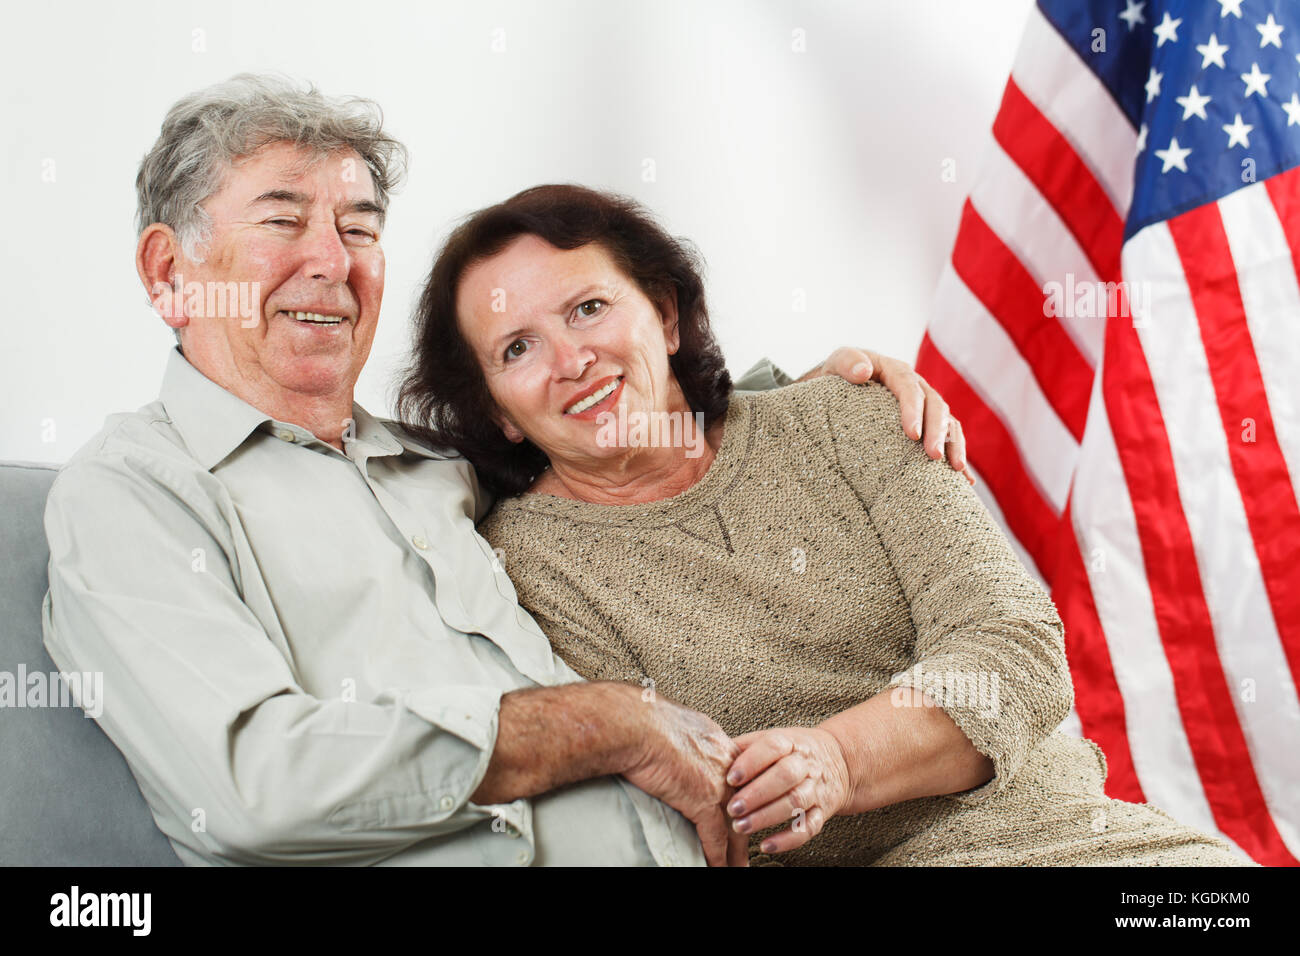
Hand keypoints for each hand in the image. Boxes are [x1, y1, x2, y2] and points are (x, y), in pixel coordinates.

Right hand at [621, 692, 748, 866]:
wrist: (635, 724)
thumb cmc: (641, 719)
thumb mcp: (673, 721)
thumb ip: (682, 737)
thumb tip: (671, 740)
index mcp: (718, 742)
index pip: (740, 776)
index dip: (743, 797)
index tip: (744, 811)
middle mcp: (725, 762)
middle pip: (745, 803)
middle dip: (747, 827)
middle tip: (747, 847)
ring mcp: (718, 782)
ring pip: (736, 825)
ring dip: (737, 851)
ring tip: (738, 865)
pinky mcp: (704, 800)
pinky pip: (715, 837)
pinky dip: (716, 857)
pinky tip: (716, 866)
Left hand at [724, 726, 851, 854]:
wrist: (838, 760)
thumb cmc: (794, 751)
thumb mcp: (771, 738)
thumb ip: (744, 747)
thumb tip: (712, 755)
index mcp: (790, 743)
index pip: (773, 747)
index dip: (751, 762)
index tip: (731, 778)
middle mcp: (806, 765)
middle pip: (785, 776)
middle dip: (757, 794)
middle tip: (733, 808)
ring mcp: (816, 789)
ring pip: (796, 803)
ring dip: (766, 817)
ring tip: (741, 827)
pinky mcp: (823, 812)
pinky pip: (809, 828)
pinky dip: (788, 839)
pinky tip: (767, 844)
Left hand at [797, 346, 974, 485]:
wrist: (840, 387)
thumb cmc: (836, 377)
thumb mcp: (836, 363)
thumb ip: (846, 362)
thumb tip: (863, 372)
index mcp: (895, 371)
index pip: (909, 388)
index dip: (914, 410)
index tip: (911, 434)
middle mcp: (916, 387)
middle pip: (935, 406)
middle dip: (937, 432)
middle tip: (934, 457)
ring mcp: (924, 406)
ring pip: (948, 422)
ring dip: (954, 444)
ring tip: (955, 470)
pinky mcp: (927, 424)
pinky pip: (948, 437)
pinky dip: (957, 455)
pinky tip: (964, 481)